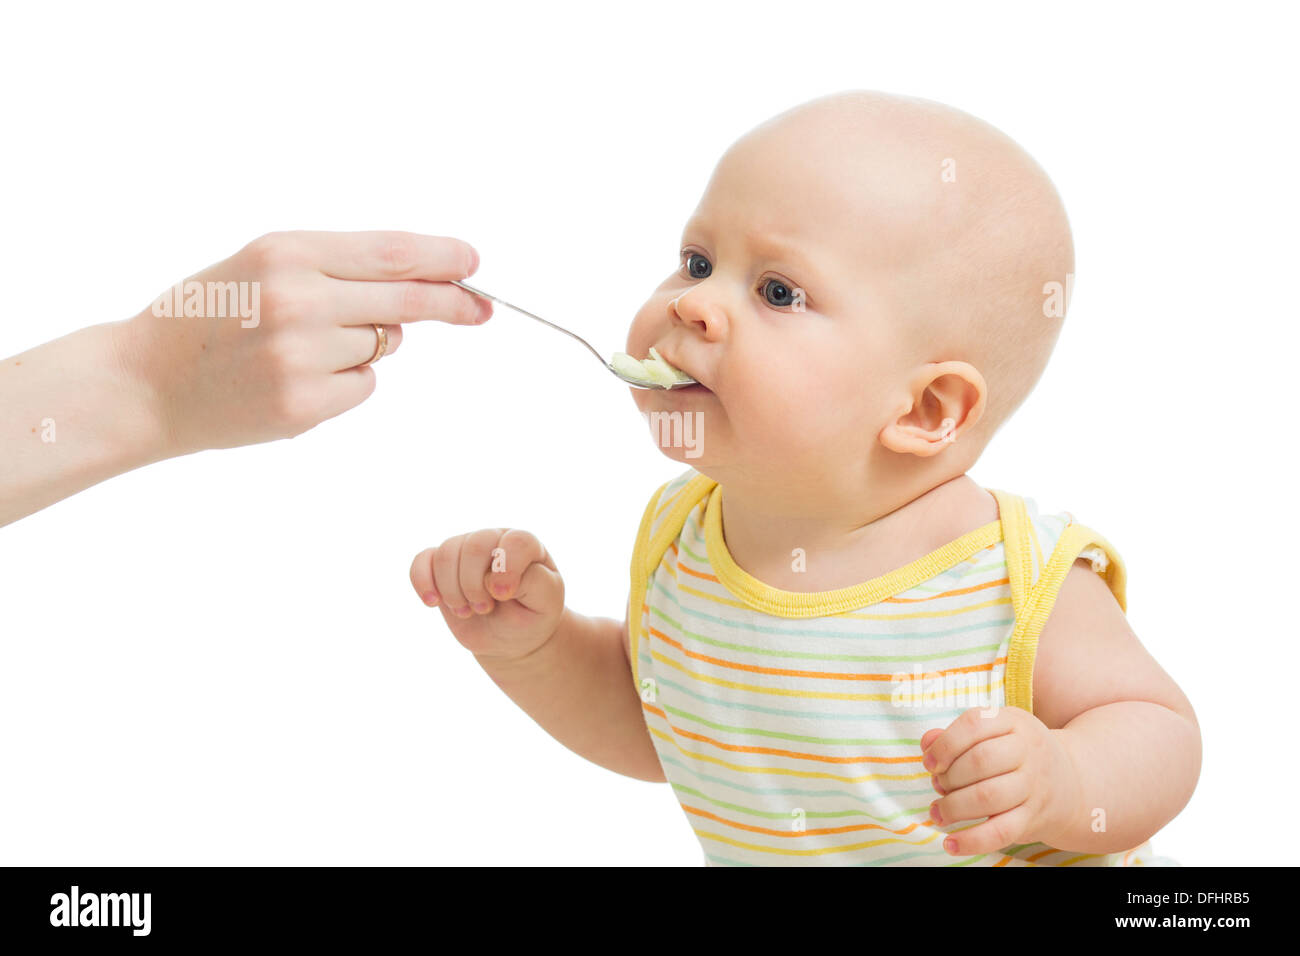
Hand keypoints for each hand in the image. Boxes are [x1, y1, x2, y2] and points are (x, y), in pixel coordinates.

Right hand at [112, 230, 492, 455]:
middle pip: (406, 301)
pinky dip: (345, 384)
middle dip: (451, 304)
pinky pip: (363, 386)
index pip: (392, 253)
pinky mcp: (306, 404)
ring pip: (382, 346)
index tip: (474, 264)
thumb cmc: (210, 317)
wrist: (146, 382)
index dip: (443, 259)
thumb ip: (336, 268)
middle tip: (480, 309)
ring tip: (299, 348)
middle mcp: (299, 300)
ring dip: (364, 346)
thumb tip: (424, 280)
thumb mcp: (264, 265)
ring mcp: (303, 356)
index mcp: (288, 252)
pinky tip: (295, 380)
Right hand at [409, 529, 564, 661]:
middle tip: (484, 608)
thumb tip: (492, 577)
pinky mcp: (441, 566)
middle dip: (475, 584)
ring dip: (453, 590)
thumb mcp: (546, 603)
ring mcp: (466, 550)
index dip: (507, 568)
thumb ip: (533, 582)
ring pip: (447, 553)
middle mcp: (495, 539)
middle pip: (475, 545)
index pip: (516, 541)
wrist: (509, 636)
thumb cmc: (532, 615)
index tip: (504, 596)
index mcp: (526, 546)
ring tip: (467, 611)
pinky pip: (422, 560)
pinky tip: (432, 602)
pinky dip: (422, 581)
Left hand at [920, 706, 1082, 855]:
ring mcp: (1034, 785)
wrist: (1072, 783)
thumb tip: (927, 743)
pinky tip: (950, 843)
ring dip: (954, 807)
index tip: (930, 762)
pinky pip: (1001, 831)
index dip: (945, 744)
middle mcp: (1028, 750)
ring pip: (988, 797)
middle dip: (949, 777)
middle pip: (980, 761)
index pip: (975, 724)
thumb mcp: (993, 733)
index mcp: (1014, 721)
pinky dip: (972, 840)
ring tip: (938, 812)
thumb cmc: (1016, 754)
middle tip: (939, 786)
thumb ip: (956, 735)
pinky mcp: (1035, 817)